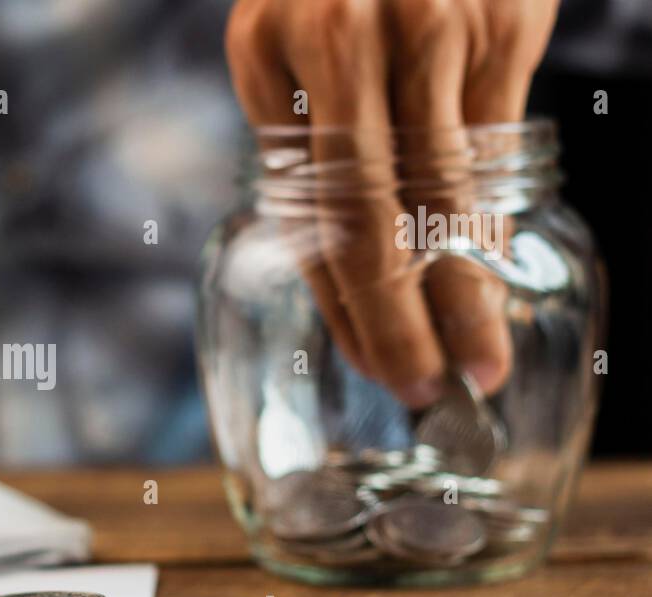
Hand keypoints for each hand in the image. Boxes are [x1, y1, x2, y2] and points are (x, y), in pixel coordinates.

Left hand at [226, 0, 557, 404]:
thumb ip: (304, 133)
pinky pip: (493, 148)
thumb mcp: (289, 39)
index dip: (336, 297)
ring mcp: (427, 28)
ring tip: (474, 362)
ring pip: (441, 195)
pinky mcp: (500, 21)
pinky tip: (492, 273)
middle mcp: (339, 40)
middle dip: (396, 319)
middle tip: (421, 389)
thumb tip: (340, 261)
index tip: (365, 358)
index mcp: (266, 53)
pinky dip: (490, 221)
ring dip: (461, 292)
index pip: (302, 207)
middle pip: (367, 215)